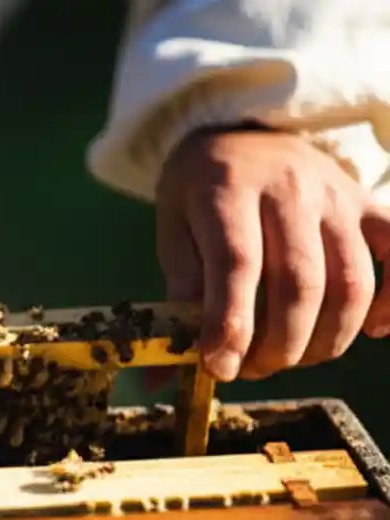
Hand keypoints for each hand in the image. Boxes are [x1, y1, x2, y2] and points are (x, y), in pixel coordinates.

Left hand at [155, 126, 389, 382]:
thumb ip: (179, 292)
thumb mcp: (172, 229)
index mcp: (227, 189)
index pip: (237, 263)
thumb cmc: (200, 192)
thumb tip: (170, 368)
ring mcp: (336, 196)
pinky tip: (371, 330)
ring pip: (351, 280)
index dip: (232, 324)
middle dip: (278, 344)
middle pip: (299, 281)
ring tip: (291, 358)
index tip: (219, 368)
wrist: (240, 130)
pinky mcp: (367, 205)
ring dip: (326, 338)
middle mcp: (289, 188)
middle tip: (252, 369)